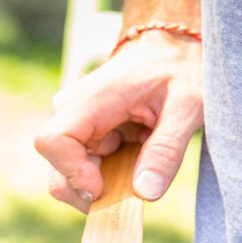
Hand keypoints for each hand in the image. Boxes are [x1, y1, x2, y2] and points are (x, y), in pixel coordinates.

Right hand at [34, 29, 202, 211]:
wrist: (171, 49)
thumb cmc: (180, 70)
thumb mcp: (188, 107)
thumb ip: (167, 149)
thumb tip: (144, 193)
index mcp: (91, 99)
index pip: (53, 141)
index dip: (73, 174)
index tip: (104, 190)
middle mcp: (70, 111)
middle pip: (57, 169)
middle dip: (91, 191)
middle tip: (134, 189)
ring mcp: (73, 124)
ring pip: (67, 176)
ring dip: (102, 186)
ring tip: (140, 167)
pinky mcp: (81, 136)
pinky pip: (82, 171)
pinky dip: (106, 179)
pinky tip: (134, 162)